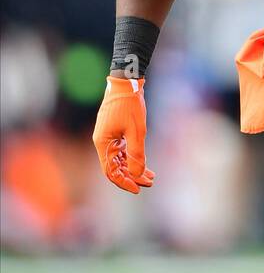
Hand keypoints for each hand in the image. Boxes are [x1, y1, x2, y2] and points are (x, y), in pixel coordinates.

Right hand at [92, 76, 154, 193]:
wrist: (126, 82)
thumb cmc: (130, 106)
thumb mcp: (137, 131)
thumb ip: (136, 154)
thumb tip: (137, 174)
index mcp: (102, 143)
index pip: (110, 171)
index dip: (124, 182)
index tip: (139, 189)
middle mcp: (102, 142)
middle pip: (115, 167)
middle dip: (132, 177)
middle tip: (150, 183)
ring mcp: (107, 137)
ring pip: (119, 160)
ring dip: (134, 168)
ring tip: (151, 176)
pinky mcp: (114, 132)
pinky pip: (121, 151)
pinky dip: (132, 158)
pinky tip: (145, 164)